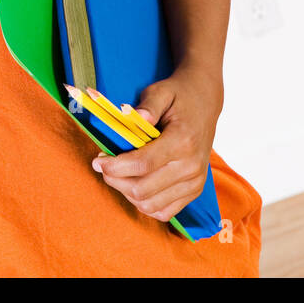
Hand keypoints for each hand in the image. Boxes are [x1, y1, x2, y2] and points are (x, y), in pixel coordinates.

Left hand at [91, 65, 222, 222]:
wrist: (205, 103)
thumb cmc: (179, 96)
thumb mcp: (162, 91)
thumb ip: (148, 104)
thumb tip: (136, 116)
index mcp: (183, 140)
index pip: (143, 164)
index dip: (115, 167)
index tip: (98, 161)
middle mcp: (192, 166)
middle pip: (143, 189)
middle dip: (115, 180)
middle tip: (103, 166)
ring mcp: (195, 182)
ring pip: (150, 204)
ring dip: (127, 193)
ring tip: (118, 175)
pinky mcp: (194, 191)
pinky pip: (163, 212)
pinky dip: (144, 203)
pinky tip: (135, 184)